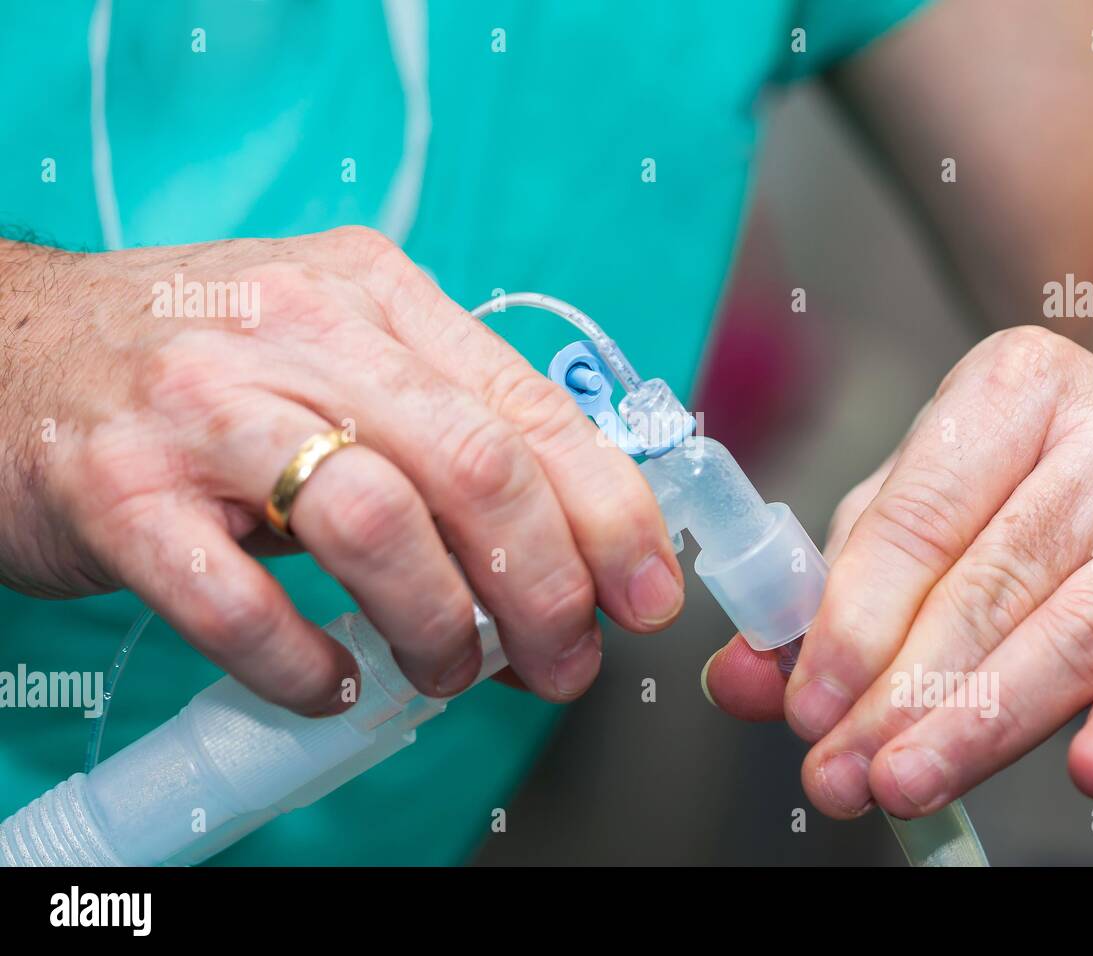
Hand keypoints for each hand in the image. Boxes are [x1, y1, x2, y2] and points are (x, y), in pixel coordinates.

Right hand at [0, 228, 682, 713]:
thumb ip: (447, 426)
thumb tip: (566, 539)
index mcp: (379, 297)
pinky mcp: (118, 489)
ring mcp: (204, 407)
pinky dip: (300, 662)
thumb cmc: (203, 365)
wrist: (8, 346)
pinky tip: (328, 683)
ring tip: (447, 671)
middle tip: (562, 660)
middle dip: (547, 587)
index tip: (648, 593)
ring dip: (438, 624)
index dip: (610, 512)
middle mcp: (301, 333)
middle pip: (475, 466)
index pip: (531, 408)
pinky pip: (233, 599)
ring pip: (373, 520)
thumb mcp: (342, 354)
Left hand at [705, 326, 1092, 817]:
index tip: (806, 701)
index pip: (920, 515)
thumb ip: (824, 592)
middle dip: (903, 692)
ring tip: (906, 782)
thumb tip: (742, 678)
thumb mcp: (913, 511)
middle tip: (839, 769)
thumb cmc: (1017, 496)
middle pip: (991, 583)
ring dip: (981, 724)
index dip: (854, 619)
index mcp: (1014, 385)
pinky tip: (1087, 772)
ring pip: (1074, 633)